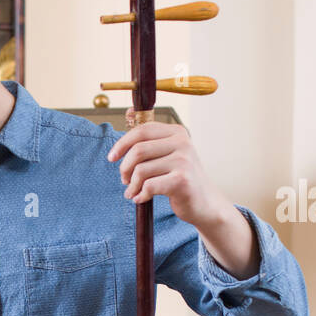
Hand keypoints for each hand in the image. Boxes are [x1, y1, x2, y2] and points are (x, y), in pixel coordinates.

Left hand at [107, 108, 235, 230]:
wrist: (204, 202)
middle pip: (138, 150)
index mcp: (177, 132)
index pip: (142, 130)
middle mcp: (182, 143)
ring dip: (132, 186)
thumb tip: (127, 112)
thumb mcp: (168, 154)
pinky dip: (140, 195)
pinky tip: (141, 198)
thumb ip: (150, 141)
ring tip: (133, 192)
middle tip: (124, 180)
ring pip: (141, 170)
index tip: (111, 157)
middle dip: (124, 168)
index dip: (122, 144)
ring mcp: (184, 161)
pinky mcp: (182, 180)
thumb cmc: (180, 178)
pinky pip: (148, 186)